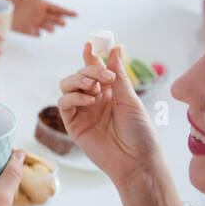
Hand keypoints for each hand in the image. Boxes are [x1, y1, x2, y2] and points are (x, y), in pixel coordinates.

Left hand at [9, 0, 76, 34]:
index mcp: (42, 4)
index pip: (58, 9)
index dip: (67, 12)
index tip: (75, 14)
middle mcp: (40, 14)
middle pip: (55, 19)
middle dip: (60, 21)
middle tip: (62, 22)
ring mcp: (34, 22)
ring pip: (48, 27)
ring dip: (50, 28)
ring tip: (50, 28)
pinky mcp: (26, 30)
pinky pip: (35, 34)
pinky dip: (37, 34)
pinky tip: (37, 32)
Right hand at [57, 43, 163, 185]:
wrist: (137, 161)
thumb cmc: (140, 132)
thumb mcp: (130, 99)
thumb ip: (118, 75)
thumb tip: (115, 48)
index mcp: (110, 92)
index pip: (96, 69)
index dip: (91, 56)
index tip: (91, 44)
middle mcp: (94, 99)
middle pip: (80, 74)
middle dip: (89, 70)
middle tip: (104, 77)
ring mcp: (83, 111)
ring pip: (68, 86)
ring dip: (78, 80)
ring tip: (94, 88)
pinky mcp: (73, 124)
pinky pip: (64, 103)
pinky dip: (74, 97)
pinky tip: (89, 100)